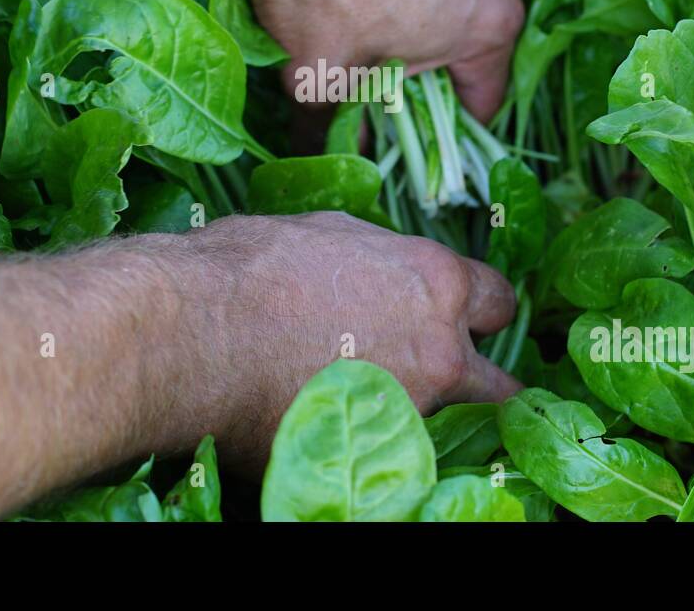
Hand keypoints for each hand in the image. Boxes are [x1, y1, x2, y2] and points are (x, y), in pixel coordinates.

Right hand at [162, 212, 519, 471]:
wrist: (195, 331)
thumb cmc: (248, 268)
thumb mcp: (326, 234)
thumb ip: (377, 258)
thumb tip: (380, 268)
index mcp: (435, 281)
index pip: (497, 301)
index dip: (477, 314)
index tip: (460, 323)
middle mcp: (441, 347)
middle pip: (495, 381)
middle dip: (475, 385)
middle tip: (438, 384)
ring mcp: (412, 408)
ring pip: (447, 425)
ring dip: (424, 419)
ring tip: (380, 414)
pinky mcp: (374, 458)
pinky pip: (395, 460)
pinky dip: (380, 452)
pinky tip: (346, 438)